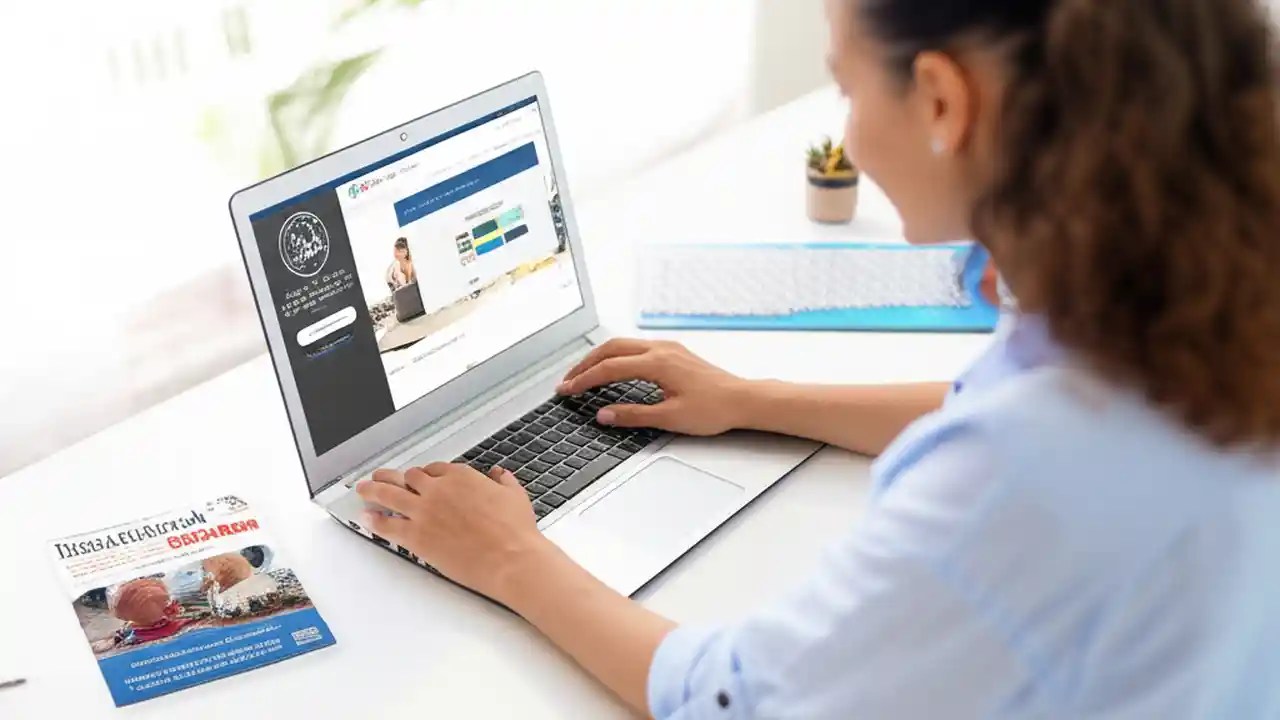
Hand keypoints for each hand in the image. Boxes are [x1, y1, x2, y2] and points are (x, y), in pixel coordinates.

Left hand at [356, 463, 552, 600]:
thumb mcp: (515, 496)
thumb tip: (501, 475)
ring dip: (373, 490)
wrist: (510, 558)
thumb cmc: (515, 531)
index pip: (435, 469)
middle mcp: (438, 490)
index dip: (425, 474)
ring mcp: (424, 512)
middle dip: (393, 476)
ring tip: (363, 489)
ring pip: (390, 494)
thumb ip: (503, 483)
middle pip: (408, 478)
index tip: (421, 478)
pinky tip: (367, 518)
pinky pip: (388, 525)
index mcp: (462, 477)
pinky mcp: (416, 537)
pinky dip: (375, 521)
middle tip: (383, 477)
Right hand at [557, 339, 750, 435]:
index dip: (584, 380)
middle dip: (585, 364)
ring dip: (600, 357)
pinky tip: (613, 367)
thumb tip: (604, 415)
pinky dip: (617, 355)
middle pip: (611, 349)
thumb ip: (633, 415)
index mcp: (657, 363)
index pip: (609, 368)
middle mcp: (660, 349)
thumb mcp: (670, 418)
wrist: (743, 400)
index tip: (567, 389)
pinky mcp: (674, 352)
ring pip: (623, 344)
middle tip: (568, 380)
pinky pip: (636, 347)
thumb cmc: (714, 409)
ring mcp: (668, 348)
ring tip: (584, 373)